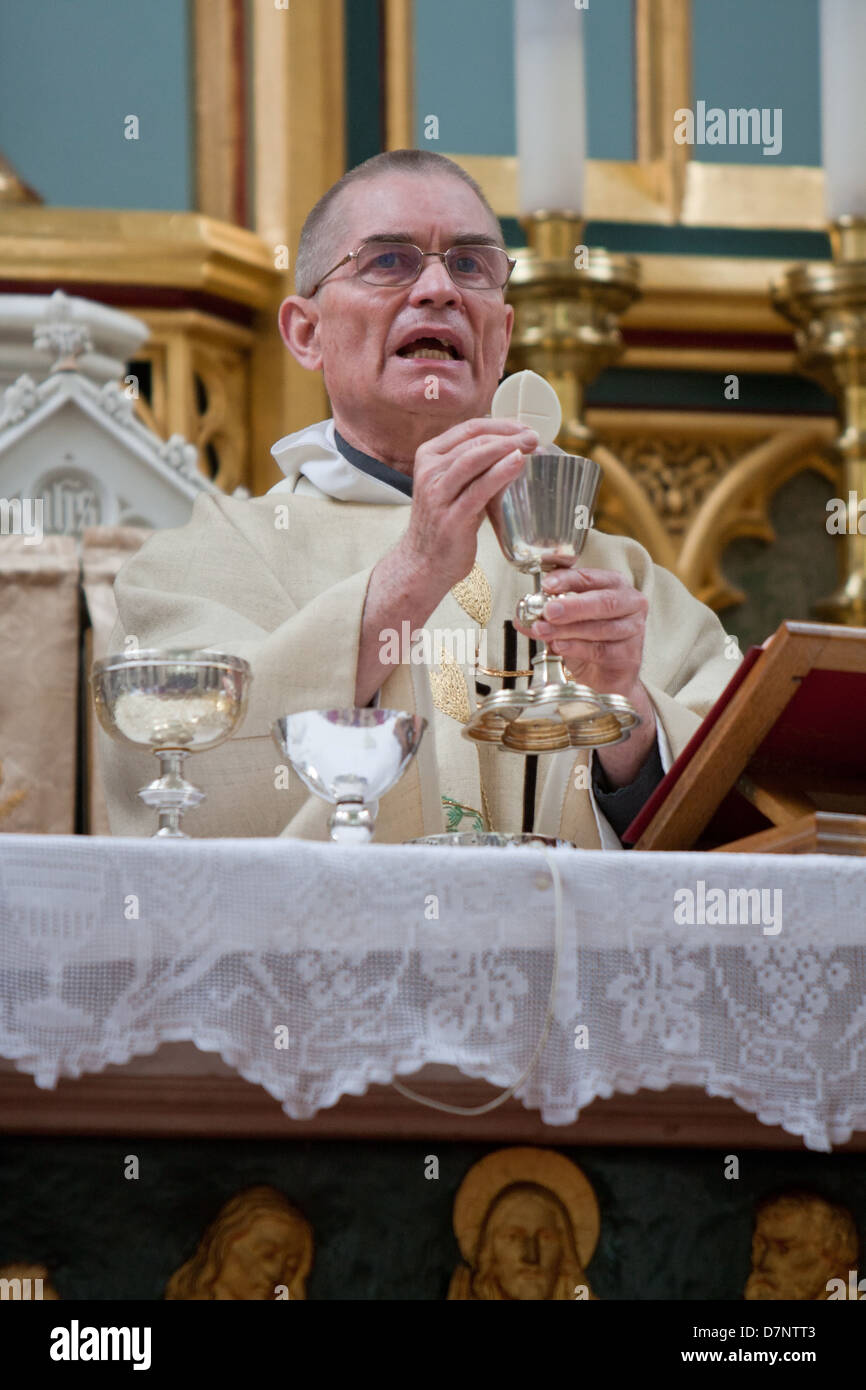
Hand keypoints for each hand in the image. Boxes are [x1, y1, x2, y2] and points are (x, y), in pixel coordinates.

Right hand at [395, 417, 538, 603]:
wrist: (424, 563)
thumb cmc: (444, 524)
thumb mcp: (454, 486)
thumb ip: (475, 467)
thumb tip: (514, 448)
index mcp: (429, 456)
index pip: (468, 428)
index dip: (500, 424)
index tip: (524, 428)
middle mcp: (429, 471)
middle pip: (474, 440)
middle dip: (508, 434)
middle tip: (534, 437)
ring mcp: (438, 494)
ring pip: (474, 458)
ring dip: (507, 448)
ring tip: (531, 446)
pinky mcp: (451, 517)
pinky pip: (479, 489)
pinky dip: (501, 473)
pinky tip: (518, 464)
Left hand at [514, 567, 647, 697]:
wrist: (606, 678)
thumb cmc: (589, 641)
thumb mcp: (566, 623)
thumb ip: (547, 617)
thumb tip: (523, 616)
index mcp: (614, 586)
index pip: (591, 577)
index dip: (568, 579)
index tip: (547, 584)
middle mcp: (630, 604)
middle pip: (603, 601)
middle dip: (572, 605)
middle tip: (548, 610)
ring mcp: (633, 630)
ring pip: (600, 627)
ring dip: (567, 629)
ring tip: (544, 630)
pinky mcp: (629, 656)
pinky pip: (600, 650)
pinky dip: (576, 648)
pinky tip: (559, 646)